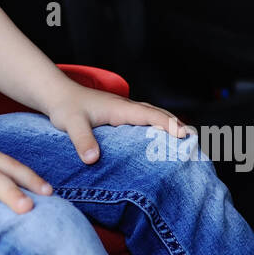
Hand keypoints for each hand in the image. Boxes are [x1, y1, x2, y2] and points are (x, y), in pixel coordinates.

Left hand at [45, 83, 192, 164]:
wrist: (57, 94)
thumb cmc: (64, 107)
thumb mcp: (70, 124)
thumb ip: (82, 140)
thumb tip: (92, 159)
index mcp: (120, 108)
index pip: (150, 115)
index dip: (168, 125)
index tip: (184, 135)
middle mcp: (126, 107)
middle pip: (159, 114)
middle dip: (178, 125)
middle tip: (196, 142)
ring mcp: (125, 111)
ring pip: (154, 116)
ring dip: (171, 125)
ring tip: (187, 142)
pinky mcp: (121, 116)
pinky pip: (146, 121)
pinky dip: (159, 127)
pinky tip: (162, 141)